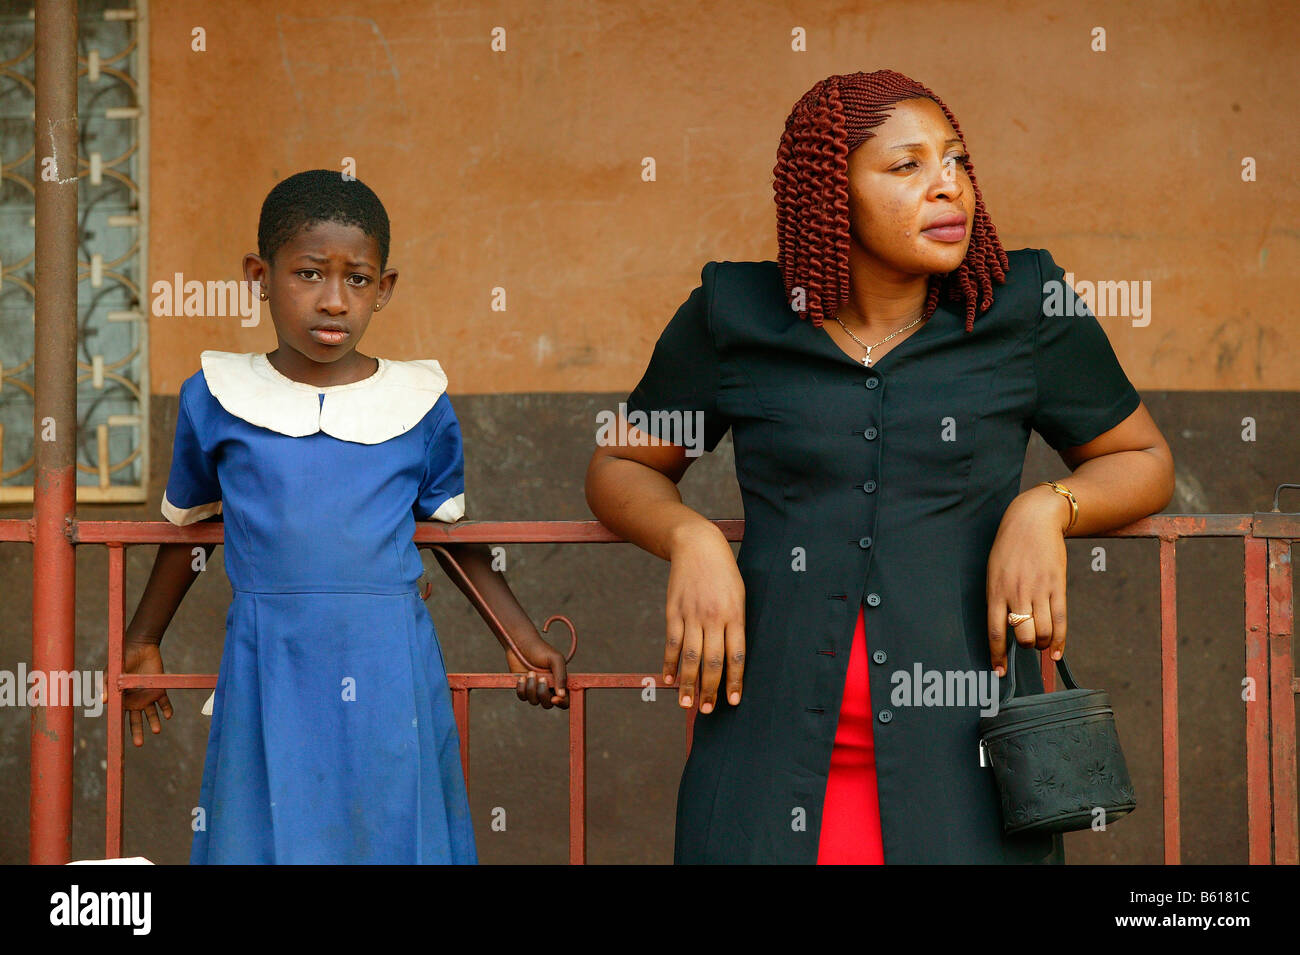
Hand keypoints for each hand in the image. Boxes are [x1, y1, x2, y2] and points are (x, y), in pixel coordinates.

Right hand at [112, 639, 173, 746]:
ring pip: (152, 714)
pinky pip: (164, 702)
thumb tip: (102, 702)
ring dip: (154, 722)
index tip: (120, 741)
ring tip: (157, 731)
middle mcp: (135, 701)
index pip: (120, 718)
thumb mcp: (111, 674)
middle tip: (139, 744)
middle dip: (137, 732)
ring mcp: (147, 695)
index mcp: (121, 700)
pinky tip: (168, 715)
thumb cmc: (121, 661)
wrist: (140, 647)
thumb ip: (106, 687)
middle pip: (136, 721)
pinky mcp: (159, 689)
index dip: (120, 729)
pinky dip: (167, 708)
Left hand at [505, 631, 568, 709]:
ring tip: (530, 673)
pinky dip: (522, 688)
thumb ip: (561, 676)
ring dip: (531, 688)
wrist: (521, 644)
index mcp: (560, 682)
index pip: (565, 700)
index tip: (555, 698)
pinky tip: (522, 677)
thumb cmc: (540, 650)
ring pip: (534, 701)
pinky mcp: (523, 689)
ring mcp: (535, 690)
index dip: (562, 703)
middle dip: (543, 693)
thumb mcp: (555, 659)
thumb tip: (561, 694)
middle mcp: (548, 688)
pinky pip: (523, 697)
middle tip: (541, 678)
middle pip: (548, 704)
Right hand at [663, 522, 745, 712]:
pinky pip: (672, 643)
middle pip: (712, 661)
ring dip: (688, 683)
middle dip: (710, 689)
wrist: (697, 546)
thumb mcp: (739, 595)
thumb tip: (732, 658)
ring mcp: (691, 615)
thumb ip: (736, 624)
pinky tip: (669, 680)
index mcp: (735, 614)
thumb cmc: (724, 574)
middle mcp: (713, 617)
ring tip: (687, 704)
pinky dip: (669, 663)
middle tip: (707, 711)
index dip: (734, 680)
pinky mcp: (673, 611)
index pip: (736, 654)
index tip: (733, 701)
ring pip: (690, 656)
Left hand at [987, 488, 1069, 676]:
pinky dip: (1058, 641)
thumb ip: (997, 599)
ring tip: (1038, 641)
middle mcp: (1016, 593)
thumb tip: (1004, 627)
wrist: (1032, 521)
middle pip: (1023, 635)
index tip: (999, 672)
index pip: (995, 631)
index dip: (997, 655)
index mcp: (995, 591)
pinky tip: (1055, 653)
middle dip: (1024, 647)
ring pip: (1043, 632)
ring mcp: (1038, 590)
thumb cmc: (1009, 549)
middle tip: (1024, 643)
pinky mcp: (1057, 587)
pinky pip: (1060, 621)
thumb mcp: (993, 572)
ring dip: (1041, 644)